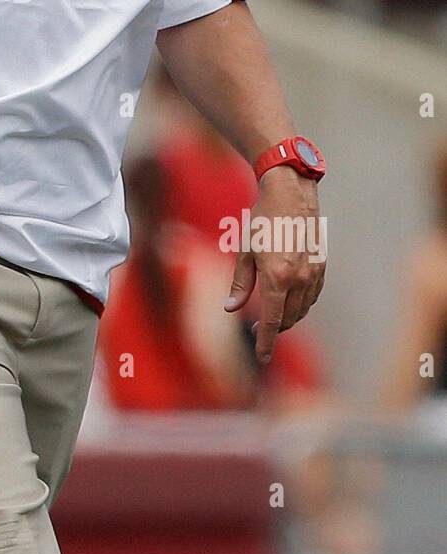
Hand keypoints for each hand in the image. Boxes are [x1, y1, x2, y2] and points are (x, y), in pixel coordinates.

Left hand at [224, 167, 324, 364]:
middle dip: (273, 330)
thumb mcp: (245, 251)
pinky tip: (289, 303)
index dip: (265, 342)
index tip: (261, 357)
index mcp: (276, 277)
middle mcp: (298, 279)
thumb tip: (231, 309)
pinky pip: (311, 297)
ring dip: (287, 319)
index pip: (271, 320)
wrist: (291, 196)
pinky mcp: (321, 268)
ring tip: (272, 319)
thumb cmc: (263, 221)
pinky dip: (300, 305)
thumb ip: (240, 283)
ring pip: (301, 310)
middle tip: (257, 331)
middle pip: (287, 318)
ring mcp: (313, 274)